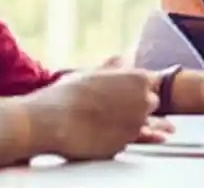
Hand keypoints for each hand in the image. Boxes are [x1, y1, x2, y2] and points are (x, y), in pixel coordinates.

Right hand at [20, 69, 155, 160]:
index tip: (127, 91)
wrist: (50, 121)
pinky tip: (102, 132)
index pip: (152, 82)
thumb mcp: (92, 73)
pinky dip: (119, 138)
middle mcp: (144, 102)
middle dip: (138, 106)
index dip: (139, 87)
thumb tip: (123, 59)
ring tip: (108, 120)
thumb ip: (114, 67)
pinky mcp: (125, 145)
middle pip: (151, 104)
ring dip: (131, 123)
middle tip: (114, 106)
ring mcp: (136, 125)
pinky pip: (128, 141)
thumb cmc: (67, 94)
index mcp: (139, 79)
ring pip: (143, 125)